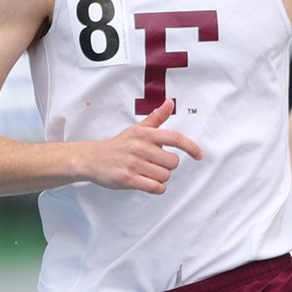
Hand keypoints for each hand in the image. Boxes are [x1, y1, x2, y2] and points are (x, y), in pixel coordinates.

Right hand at [85, 99, 203, 192]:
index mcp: (145, 133)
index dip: (191, 147)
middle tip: (154, 164)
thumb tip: (170, 103)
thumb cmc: (119, 145)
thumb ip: (156, 118)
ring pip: (165, 176)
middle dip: (167, 166)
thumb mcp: (137, 129)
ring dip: (160, 178)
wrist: (92, 159)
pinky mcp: (128, 179)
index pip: (175, 138)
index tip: (199, 155)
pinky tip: (148, 183)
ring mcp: (134, 163)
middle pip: (173, 163)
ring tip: (147, 172)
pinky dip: (156, 188)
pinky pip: (155, 187)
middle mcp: (140, 146)